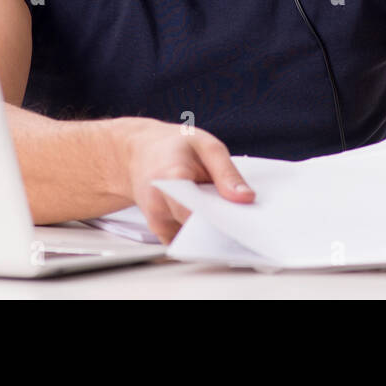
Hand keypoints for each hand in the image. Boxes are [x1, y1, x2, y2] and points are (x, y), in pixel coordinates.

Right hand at [118, 118, 254, 243]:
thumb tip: (247, 198)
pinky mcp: (162, 232)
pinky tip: (207, 214)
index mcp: (172, 179)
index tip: (244, 221)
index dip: (223, 219)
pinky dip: (201, 232)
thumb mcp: (206, 145)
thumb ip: (227, 173)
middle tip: (241, 216)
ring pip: (195, 239)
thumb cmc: (173, 146)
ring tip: (220, 208)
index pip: (198, 213)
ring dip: (212, 229)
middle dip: (222, 226)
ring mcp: (158, 222)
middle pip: (198, 230)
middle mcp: (160, 205)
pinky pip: (188, 240)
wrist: (139, 153)